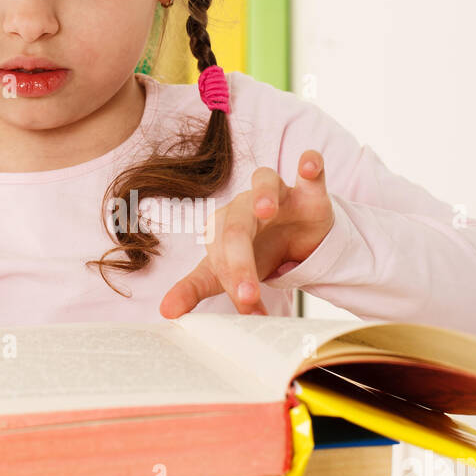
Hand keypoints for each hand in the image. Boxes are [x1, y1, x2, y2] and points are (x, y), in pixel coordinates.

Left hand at [159, 151, 334, 318]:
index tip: (245, 305)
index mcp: (222, 227)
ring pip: (264, 182)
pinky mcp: (308, 191)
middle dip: (242, 262)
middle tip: (250, 295)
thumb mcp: (224, 274)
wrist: (296, 241)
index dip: (231, 279)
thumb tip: (165, 311)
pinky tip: (308, 167)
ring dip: (263, 194)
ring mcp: (277, 194)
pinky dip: (309, 163)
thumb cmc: (255, 253)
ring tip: (265, 211)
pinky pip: (309, 172)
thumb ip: (194, 288)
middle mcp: (245, 206)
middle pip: (237, 227)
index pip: (219, 252)